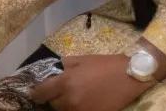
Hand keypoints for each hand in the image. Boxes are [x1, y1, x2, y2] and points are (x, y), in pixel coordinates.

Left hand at [28, 56, 143, 110]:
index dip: (37, 92)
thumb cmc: (105, 65)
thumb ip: (63, 65)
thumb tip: (50, 70)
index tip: (37, 92)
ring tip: (73, 95)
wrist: (128, 77)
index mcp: (65, 81)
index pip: (41, 93)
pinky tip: (82, 101)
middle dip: (53, 98)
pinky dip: (75, 110)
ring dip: (64, 105)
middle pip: (52, 104)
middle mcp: (70, 100)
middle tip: (59, 91)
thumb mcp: (82, 59)